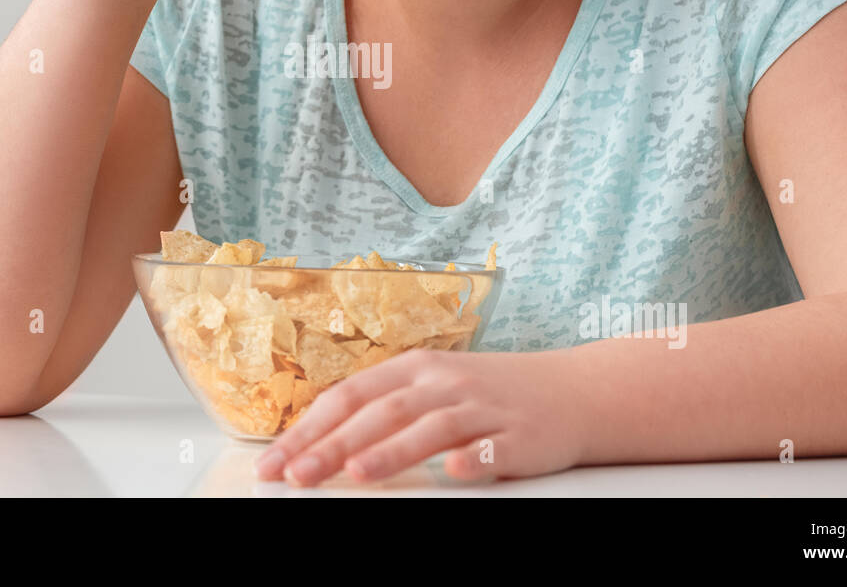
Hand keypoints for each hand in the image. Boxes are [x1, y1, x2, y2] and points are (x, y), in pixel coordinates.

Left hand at [253, 348, 584, 485]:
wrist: (572, 391)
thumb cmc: (488, 395)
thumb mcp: (432, 387)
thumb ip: (382, 410)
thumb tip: (315, 441)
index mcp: (415, 369)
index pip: (350, 396)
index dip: (309, 428)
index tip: (274, 461)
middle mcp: (444, 383)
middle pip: (381, 412)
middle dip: (334, 445)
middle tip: (297, 476)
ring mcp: (482, 408)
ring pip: (431, 427)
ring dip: (392, 451)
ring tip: (357, 473)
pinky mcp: (519, 436)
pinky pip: (493, 448)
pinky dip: (473, 458)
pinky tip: (454, 472)